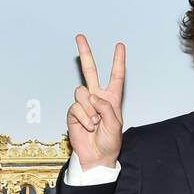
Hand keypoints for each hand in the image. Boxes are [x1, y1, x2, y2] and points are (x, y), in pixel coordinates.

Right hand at [67, 33, 124, 169]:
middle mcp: (97, 97)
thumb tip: (92, 97)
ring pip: (82, 92)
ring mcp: (84, 104)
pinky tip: (87, 127)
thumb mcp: (115, 125)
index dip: (118, 61)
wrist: (96, 156)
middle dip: (85, 53)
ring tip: (94, 123)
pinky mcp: (73, 112)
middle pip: (89, 70)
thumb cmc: (109, 142)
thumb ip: (106, 108)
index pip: (115, 76)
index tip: (120, 45)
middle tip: (79, 36)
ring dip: (89, 110)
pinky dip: (83, 118)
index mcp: (111, 98)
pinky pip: (76, 107)